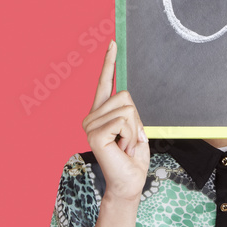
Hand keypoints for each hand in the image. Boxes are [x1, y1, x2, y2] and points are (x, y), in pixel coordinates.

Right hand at [82, 41, 149, 202]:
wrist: (129, 183)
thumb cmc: (133, 158)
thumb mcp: (135, 129)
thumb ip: (128, 111)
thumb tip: (125, 95)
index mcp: (100, 113)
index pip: (104, 83)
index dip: (109, 63)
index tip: (113, 44)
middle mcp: (91, 116)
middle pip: (124, 96)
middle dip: (135, 119)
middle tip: (129, 140)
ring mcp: (90, 125)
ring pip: (126, 109)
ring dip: (134, 129)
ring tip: (125, 145)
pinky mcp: (95, 134)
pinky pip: (124, 120)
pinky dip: (131, 135)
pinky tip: (122, 148)